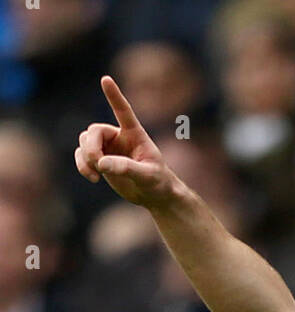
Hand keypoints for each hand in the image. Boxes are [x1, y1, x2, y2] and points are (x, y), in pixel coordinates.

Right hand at [74, 76, 174, 208]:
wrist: (153, 195)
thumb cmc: (158, 182)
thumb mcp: (147, 176)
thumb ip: (126, 167)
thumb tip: (101, 163)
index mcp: (134, 133)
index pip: (123, 110)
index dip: (114, 95)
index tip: (106, 79)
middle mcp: (118, 136)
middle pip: (94, 131)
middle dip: (92, 148)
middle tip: (98, 165)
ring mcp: (108, 147)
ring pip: (85, 142)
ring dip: (85, 157)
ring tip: (97, 174)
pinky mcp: (100, 160)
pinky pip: (81, 155)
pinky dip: (82, 165)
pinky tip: (94, 177)